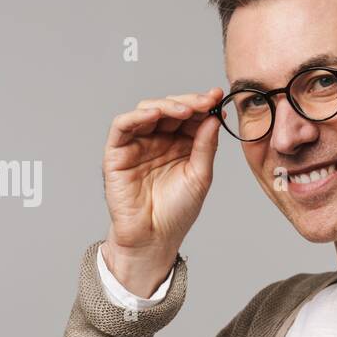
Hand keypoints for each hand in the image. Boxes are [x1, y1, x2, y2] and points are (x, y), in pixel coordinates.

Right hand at [99, 88, 224, 296]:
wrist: (155, 238)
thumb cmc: (177, 212)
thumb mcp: (200, 176)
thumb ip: (205, 146)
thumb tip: (214, 117)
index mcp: (180, 144)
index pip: (191, 117)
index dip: (204, 105)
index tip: (219, 98)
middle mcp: (158, 140)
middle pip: (170, 109)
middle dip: (189, 102)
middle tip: (206, 101)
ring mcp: (138, 144)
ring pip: (147, 111)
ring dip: (167, 105)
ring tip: (187, 109)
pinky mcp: (117, 152)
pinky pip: (123, 126)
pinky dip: (137, 116)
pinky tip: (155, 114)